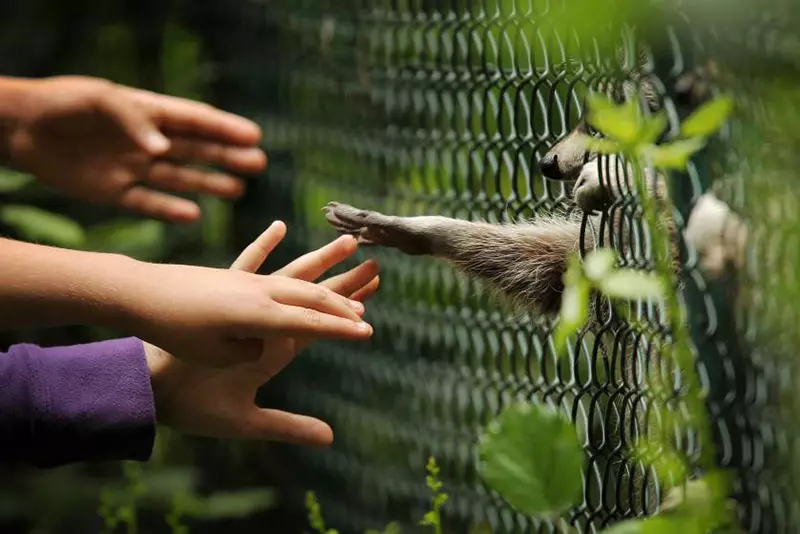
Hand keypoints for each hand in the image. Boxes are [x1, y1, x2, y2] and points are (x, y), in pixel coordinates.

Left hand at [5, 75, 265, 221]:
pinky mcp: (114, 191)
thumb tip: (161, 149)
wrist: (19, 129)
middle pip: (195, 149)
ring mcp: (132, 167)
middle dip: (227, 156)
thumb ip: (134, 122)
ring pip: (179, 176)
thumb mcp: (98, 100)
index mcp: (148, 112)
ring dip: (209, 182)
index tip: (253, 135)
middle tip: (258, 163)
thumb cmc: (60, 103)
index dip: (224, 127)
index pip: (194, 120)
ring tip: (238, 190)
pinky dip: (170, 209)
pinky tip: (193, 214)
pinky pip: (148, 203)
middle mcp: (146, 140)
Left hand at [144, 222, 379, 445]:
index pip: (312, 323)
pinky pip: (254, 257)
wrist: (139, 299)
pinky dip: (268, 242)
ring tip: (351, 243)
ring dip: (325, 260)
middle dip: (345, 296)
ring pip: (295, 272)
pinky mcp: (227, 274)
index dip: (342, 328)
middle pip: (313, 295)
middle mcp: (260, 293)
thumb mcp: (215, 355)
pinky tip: (280, 227)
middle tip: (373, 291)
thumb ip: (248, 349)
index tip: (368, 331)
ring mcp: (245, 279)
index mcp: (260, 317)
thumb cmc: (174, 334)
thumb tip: (262, 338)